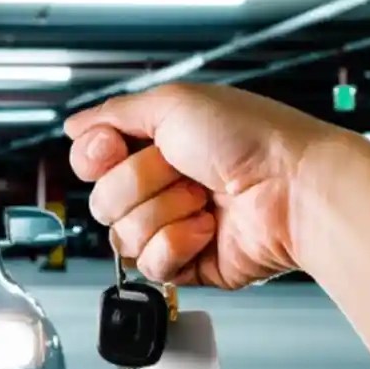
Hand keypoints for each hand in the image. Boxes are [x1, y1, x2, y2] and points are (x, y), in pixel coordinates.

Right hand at [65, 83, 343, 288]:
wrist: (294, 190)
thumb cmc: (252, 139)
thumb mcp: (174, 103)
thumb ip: (115, 113)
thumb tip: (75, 124)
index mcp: (153, 144)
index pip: (88, 160)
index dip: (94, 158)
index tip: (116, 148)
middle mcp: (158, 185)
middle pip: (101, 201)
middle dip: (140, 183)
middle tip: (182, 170)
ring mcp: (170, 225)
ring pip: (121, 236)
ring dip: (164, 213)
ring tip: (203, 200)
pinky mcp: (185, 261)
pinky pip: (149, 265)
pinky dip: (178, 244)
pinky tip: (207, 228)